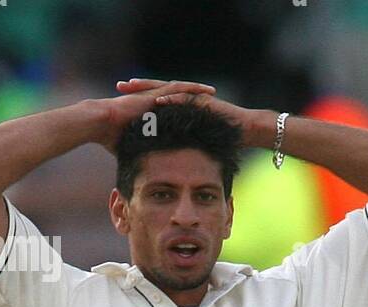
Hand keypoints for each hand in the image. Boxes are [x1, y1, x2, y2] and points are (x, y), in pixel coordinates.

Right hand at [94, 79, 216, 151]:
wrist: (99, 124)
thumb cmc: (109, 137)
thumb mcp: (132, 147)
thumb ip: (139, 155)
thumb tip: (141, 172)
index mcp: (149, 112)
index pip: (172, 110)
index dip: (185, 111)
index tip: (199, 115)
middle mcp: (153, 101)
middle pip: (178, 97)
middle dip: (194, 99)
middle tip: (213, 101)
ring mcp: (153, 96)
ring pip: (179, 90)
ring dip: (196, 91)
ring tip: (212, 92)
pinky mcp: (152, 95)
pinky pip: (175, 89)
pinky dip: (190, 89)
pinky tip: (203, 90)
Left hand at [118, 80, 276, 148]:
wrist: (248, 130)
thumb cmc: (225, 138)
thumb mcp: (197, 141)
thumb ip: (182, 142)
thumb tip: (167, 157)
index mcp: (182, 106)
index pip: (156, 100)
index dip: (139, 99)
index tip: (120, 101)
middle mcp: (186, 99)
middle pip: (158, 90)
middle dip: (138, 89)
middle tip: (119, 87)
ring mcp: (195, 97)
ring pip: (168, 89)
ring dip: (150, 88)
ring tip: (133, 86)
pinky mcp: (204, 101)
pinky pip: (185, 98)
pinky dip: (171, 98)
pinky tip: (157, 100)